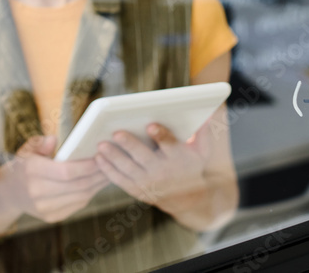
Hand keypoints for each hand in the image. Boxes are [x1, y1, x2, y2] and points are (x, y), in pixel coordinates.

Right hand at [0, 135, 108, 237]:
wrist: (7, 194)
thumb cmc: (22, 166)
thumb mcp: (26, 150)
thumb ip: (40, 143)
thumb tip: (53, 139)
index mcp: (31, 171)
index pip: (66, 172)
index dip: (86, 166)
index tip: (100, 155)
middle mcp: (37, 192)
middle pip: (77, 186)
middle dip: (97, 175)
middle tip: (111, 163)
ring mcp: (44, 208)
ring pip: (81, 197)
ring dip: (97, 185)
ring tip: (109, 172)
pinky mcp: (52, 217)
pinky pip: (77, 205)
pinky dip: (90, 193)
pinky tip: (97, 183)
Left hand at [94, 124, 210, 225]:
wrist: (188, 199)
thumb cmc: (191, 166)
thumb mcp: (202, 150)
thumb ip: (203, 131)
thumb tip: (210, 110)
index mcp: (179, 158)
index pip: (170, 145)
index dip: (161, 135)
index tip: (151, 125)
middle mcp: (163, 172)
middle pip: (145, 157)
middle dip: (131, 145)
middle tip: (117, 132)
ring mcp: (148, 183)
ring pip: (128, 169)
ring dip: (114, 157)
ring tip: (101, 144)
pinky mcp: (137, 190)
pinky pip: (120, 180)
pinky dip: (108, 170)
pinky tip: (98, 158)